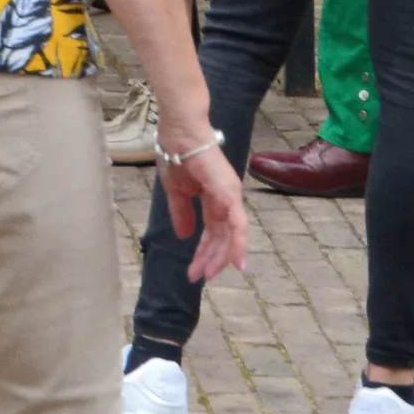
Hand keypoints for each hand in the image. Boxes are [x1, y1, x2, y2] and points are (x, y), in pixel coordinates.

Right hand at [160, 138, 250, 286]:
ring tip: (209, 275)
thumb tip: (185, 236)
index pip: (212, 231)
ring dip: (221, 257)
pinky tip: (235, 262)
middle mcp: (226, 201)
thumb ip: (182, 214)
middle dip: (210, 258)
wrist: (179, 135)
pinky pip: (237, 225)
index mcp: (214, 199)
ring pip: (231, 235)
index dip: (203, 251)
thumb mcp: (176, 192)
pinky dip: (238, 244)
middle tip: (199, 278)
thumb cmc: (175, 156)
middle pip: (221, 237)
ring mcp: (231, 197)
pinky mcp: (230, 194)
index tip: (194, 270)